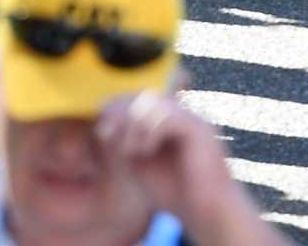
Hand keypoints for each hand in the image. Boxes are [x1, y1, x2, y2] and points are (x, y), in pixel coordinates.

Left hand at [93, 91, 253, 236]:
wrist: (205, 213)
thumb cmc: (175, 191)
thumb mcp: (139, 163)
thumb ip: (124, 142)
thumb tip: (104, 125)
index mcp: (168, 118)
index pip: (138, 97)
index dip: (116, 107)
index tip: (102, 130)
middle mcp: (181, 112)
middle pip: (144, 94)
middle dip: (119, 112)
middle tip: (106, 134)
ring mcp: (192, 118)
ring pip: (154, 101)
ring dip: (133, 124)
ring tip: (129, 150)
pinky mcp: (199, 129)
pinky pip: (168, 116)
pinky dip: (150, 131)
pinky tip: (144, 151)